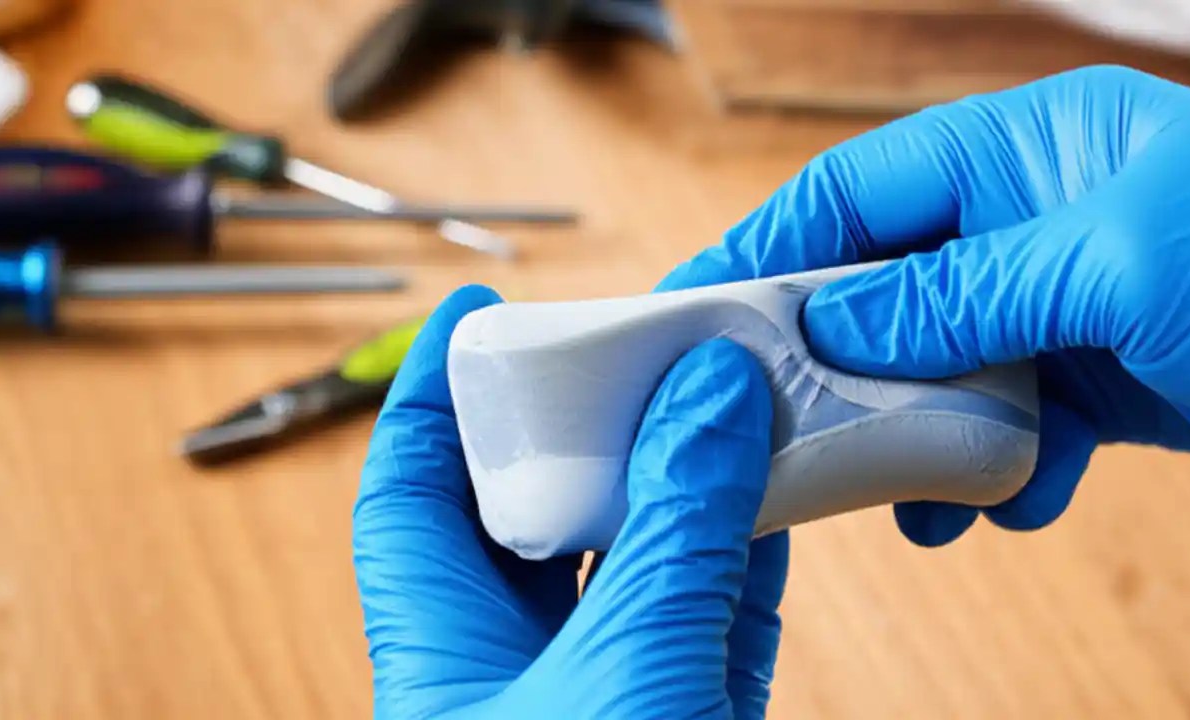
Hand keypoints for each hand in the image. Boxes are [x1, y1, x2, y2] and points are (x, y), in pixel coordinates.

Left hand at [353, 285, 788, 719]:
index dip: (429, 398)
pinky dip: (746, 558)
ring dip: (684, 484)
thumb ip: (674, 533)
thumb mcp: (629, 669)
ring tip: (725, 398)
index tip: (472, 314)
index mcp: (449, 658)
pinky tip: (780, 497)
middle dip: (584, 424)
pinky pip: (713, 620)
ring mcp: (609, 696)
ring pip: (635, 564)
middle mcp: (519, 672)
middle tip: (634, 347)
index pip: (410, 497)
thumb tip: (711, 392)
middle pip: (534, 511)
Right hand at [659, 65, 1189, 546]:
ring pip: (942, 365)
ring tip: (901, 499)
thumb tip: (836, 318)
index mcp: (1033, 149)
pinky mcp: (1110, 375)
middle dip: (835, 361)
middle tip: (778, 426)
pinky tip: (1006, 505)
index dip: (770, 246)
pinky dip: (997, 469)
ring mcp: (1074, 299)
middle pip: (889, 286)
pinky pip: (1014, 421)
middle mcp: (1042, 216)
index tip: (697, 306)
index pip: (859, 190)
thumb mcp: (1116, 265)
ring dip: (914, 434)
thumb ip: (963, 289)